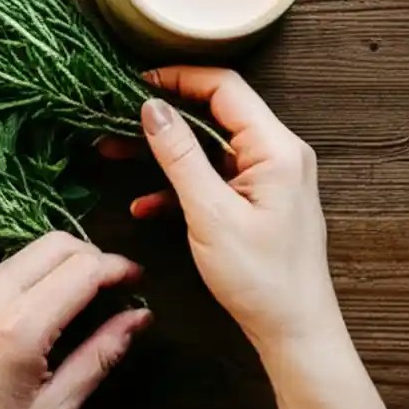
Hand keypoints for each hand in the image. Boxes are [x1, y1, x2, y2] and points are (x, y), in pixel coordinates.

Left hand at [0, 233, 149, 408]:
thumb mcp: (55, 408)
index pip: (82, 269)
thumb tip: (138, 318)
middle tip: (115, 285)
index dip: (119, 268)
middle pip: (57, 243)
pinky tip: (47, 305)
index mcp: (18, 328)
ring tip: (84, 296)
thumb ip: (101, 355)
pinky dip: (36, 272)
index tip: (138, 281)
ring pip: (31, 249)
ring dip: (65, 261)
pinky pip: (7, 266)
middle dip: (95, 256)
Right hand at [119, 66, 335, 350]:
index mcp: (275, 148)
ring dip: (164, 152)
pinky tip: (145, 205)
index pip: (225, 87)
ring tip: (114, 152)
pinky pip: (214, 178)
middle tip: (116, 115)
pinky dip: (180, 186)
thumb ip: (180, 156)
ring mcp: (268, 178)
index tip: (135, 82)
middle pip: (214, 113)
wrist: (295, 332)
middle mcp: (277, 154)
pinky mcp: (258, 201)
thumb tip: (152, 107)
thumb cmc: (261, 278)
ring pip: (208, 147)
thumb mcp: (210, 213)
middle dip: (164, 114)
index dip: (178, 77)